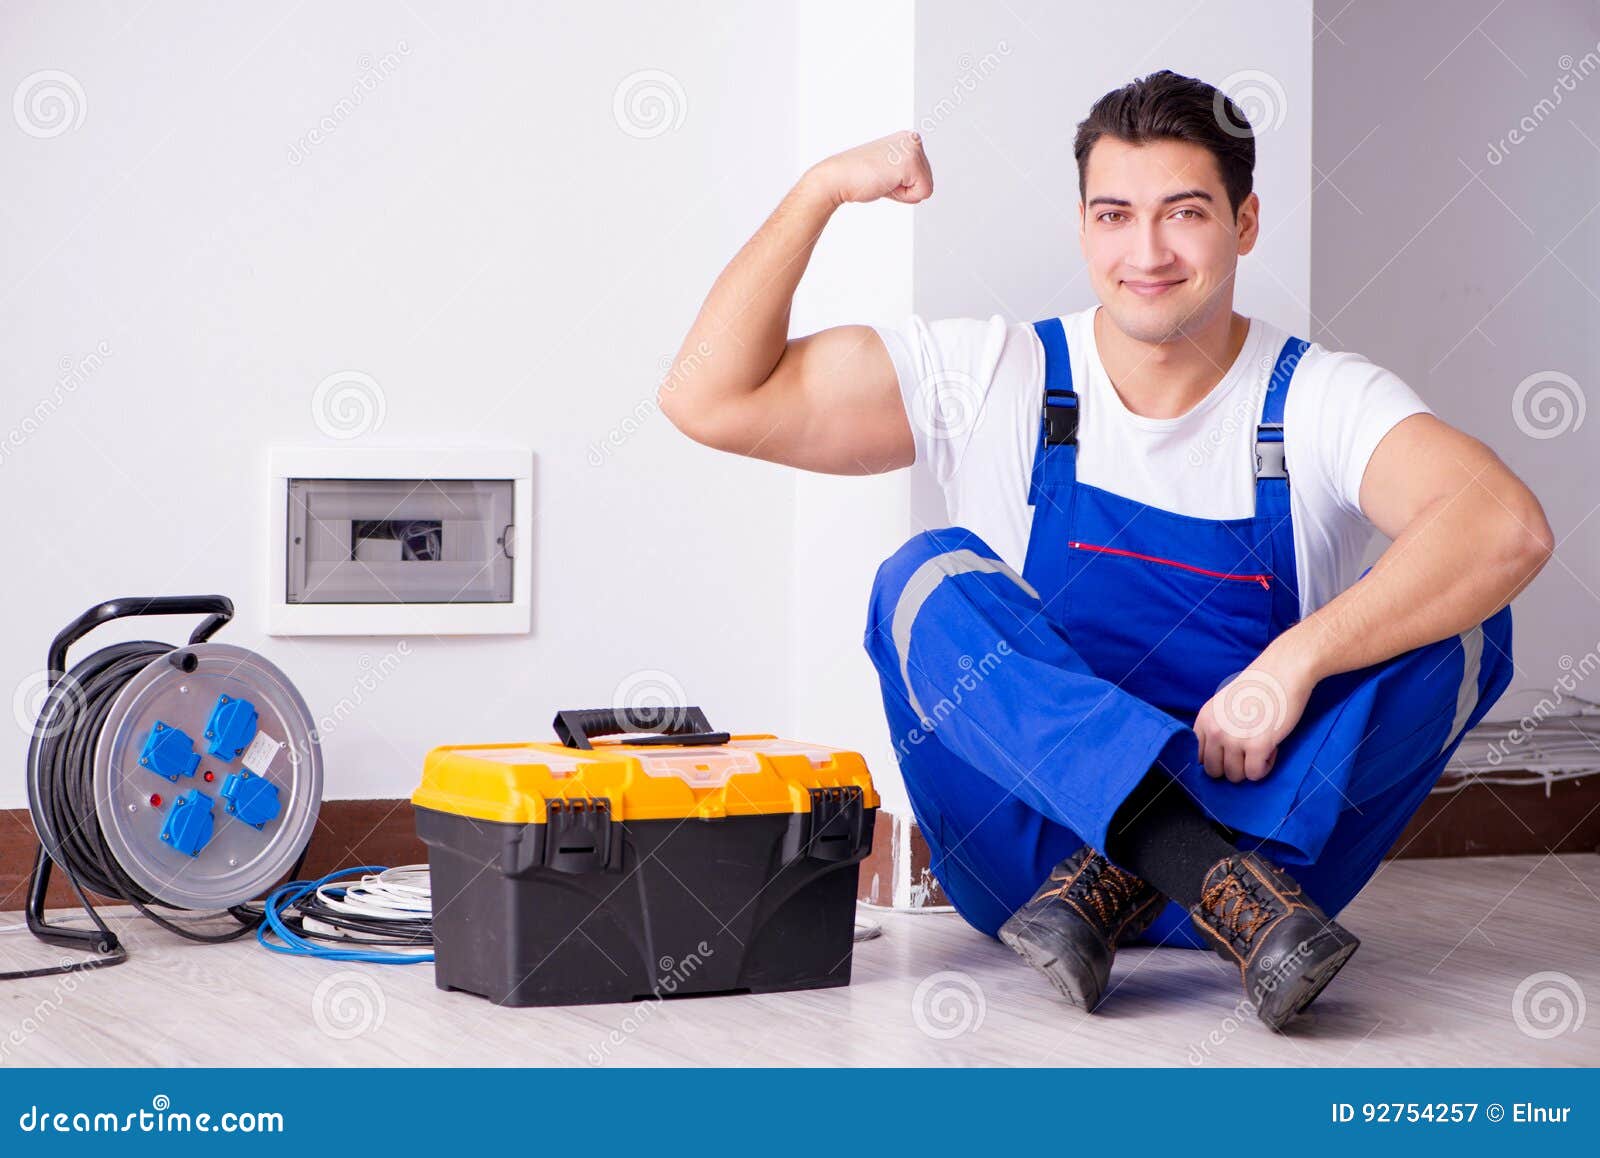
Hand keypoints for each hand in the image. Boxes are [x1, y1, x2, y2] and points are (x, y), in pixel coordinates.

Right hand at [807, 130, 933, 206]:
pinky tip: (885, 182)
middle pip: (927, 181)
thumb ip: (907, 173)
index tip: (882, 175)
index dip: (904, 185)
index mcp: (909, 139)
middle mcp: (913, 139)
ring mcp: (913, 149)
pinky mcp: (910, 163)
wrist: (837, 178)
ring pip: (926, 188)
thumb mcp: (889, 169)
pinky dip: (903, 196)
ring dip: (903, 192)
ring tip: (883, 179)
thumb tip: (923, 185)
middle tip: (881, 178)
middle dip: (905, 189)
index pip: (924, 176)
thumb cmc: (858, 177)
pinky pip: (922, 193)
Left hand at [1194, 646, 1319, 783]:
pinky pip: (1255, 774)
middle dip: (1232, 767)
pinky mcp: (1258, 746)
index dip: (1217, 759)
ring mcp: (1235, 739)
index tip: (1231, 753)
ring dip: (1250, 767)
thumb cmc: (1258, 687)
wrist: (1283, 671)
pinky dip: (1265, 767)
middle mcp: (1215, 730)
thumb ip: (1216, 728)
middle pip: (1214, 771)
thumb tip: (1215, 758)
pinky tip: (1271, 749)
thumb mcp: (1224, 705)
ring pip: (1235, 776)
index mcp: (1204, 719)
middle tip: (1248, 752)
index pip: (1198, 757)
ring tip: (1261, 747)